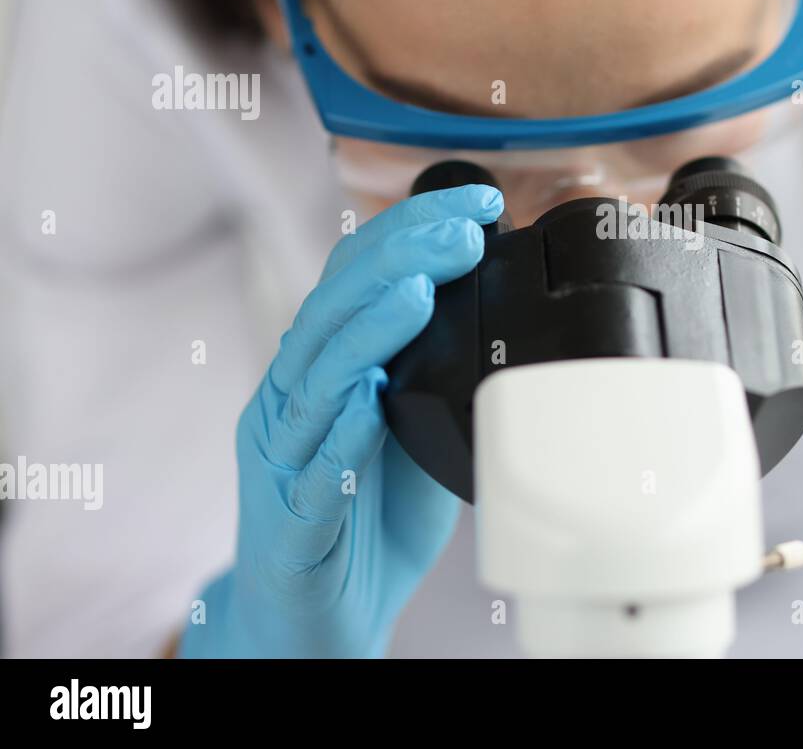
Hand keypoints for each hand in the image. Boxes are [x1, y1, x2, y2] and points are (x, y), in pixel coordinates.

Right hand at [180, 183, 502, 657]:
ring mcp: (283, 458)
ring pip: (314, 379)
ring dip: (368, 330)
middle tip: (460, 232)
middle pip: (331, 309)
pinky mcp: (288, 522)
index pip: (358, 277)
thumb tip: (502, 308)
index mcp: (325, 368)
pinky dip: (337, 435)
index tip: (479, 204)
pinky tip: (366, 404)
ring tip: (418, 291)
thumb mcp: (417, 425)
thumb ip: (440, 370)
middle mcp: (294, 400)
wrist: (315, 615)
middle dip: (397, 259)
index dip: (411, 230)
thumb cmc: (366, 516)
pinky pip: (308, 475)